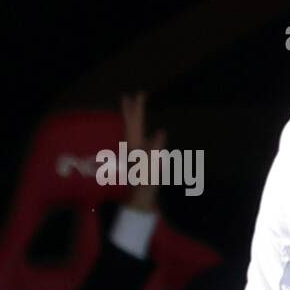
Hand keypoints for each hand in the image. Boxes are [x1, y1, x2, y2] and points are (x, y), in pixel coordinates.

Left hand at [120, 91, 166, 212]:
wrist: (141, 196)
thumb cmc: (147, 179)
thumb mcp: (153, 161)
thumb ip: (156, 146)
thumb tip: (161, 131)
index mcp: (134, 143)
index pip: (135, 121)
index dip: (137, 107)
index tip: (140, 94)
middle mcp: (132, 144)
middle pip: (130, 123)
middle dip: (130, 110)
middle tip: (128, 96)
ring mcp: (134, 151)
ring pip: (132, 130)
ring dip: (132, 118)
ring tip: (130, 108)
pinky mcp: (139, 157)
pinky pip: (138, 138)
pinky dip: (138, 130)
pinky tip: (142, 131)